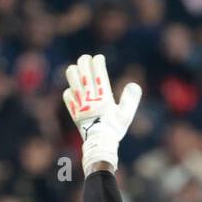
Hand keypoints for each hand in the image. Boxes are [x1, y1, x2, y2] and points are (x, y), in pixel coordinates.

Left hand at [62, 53, 140, 175]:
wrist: (100, 144)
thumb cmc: (115, 129)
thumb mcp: (126, 115)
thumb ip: (130, 99)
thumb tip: (134, 84)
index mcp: (103, 97)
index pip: (98, 72)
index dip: (98, 61)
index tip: (100, 58)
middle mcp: (90, 98)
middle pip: (83, 71)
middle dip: (85, 61)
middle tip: (87, 59)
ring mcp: (80, 103)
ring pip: (72, 79)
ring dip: (74, 71)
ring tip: (78, 69)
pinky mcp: (74, 110)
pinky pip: (67, 95)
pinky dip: (70, 90)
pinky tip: (75, 90)